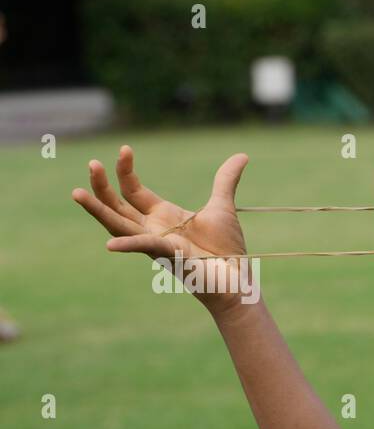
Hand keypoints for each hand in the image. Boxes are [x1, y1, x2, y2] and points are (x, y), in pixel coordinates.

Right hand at [72, 145, 251, 311]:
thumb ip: (225, 180)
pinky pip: (145, 249)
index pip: (133, 190)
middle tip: (92, 163)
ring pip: (119, 226)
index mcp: (162, 216)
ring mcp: (157, 244)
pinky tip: (110, 244)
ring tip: (76, 193)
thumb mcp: (223, 207)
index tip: (124, 149)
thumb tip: (241, 156)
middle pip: (117, 206)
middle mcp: (153, 229)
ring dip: (98, 211)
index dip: (125, 170)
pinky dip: (129, 246)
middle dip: (102, 186)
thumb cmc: (227, 249)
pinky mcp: (168, 256)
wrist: (237, 278)